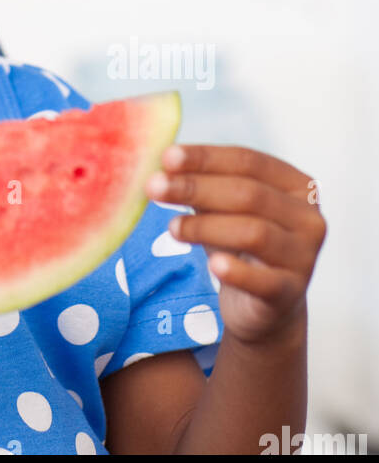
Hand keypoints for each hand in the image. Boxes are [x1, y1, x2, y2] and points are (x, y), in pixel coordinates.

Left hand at [145, 144, 326, 347]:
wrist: (264, 305)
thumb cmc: (241, 243)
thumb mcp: (222, 207)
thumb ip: (200, 183)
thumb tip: (162, 164)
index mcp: (296, 185)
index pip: (248, 161)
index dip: (206, 157)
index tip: (166, 157)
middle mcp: (309, 218)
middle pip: (249, 194)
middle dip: (196, 187)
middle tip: (154, 187)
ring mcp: (305, 256)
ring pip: (254, 232)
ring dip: (205, 226)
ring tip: (172, 228)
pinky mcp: (292, 292)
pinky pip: (263, 280)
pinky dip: (236, 271)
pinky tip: (212, 265)